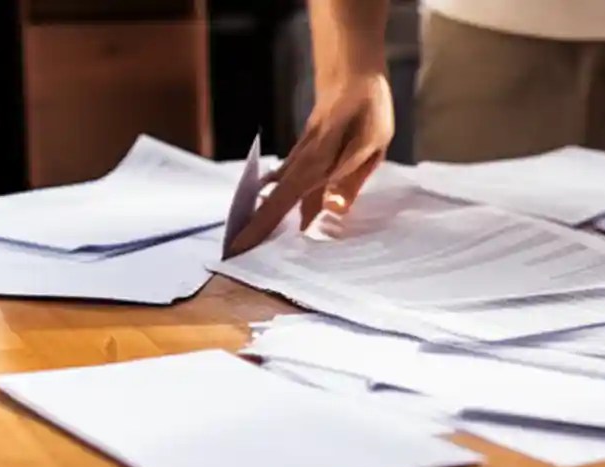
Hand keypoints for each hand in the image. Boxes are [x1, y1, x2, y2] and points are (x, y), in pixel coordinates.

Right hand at [231, 71, 393, 253]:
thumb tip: (331, 211)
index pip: (281, 202)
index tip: (238, 247)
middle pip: (274, 201)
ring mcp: (301, 156)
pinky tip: (272, 203)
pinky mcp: (306, 152)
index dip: (261, 226)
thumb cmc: (368, 110)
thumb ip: (349, 178)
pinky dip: (279, 196)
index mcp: (315, 165)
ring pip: (280, 191)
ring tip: (250, 241)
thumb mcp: (370, 145)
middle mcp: (302, 163)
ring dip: (266, 214)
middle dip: (254, 227)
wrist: (354, 74)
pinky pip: (288, 180)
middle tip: (233, 253)